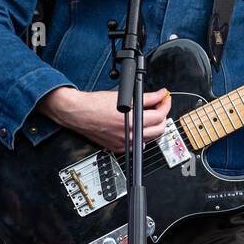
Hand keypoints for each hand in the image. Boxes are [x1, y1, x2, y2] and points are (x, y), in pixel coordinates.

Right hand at [38, 86, 172, 151]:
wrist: (78, 113)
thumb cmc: (95, 104)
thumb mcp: (125, 96)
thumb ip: (145, 97)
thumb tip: (158, 96)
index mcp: (132, 122)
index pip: (160, 115)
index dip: (165, 104)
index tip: (165, 98)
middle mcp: (129, 135)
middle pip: (159, 129)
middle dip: (163, 115)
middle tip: (160, 105)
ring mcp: (124, 143)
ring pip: (151, 138)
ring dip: (154, 125)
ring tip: (150, 113)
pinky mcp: (118, 147)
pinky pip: (138, 144)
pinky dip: (142, 134)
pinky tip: (139, 125)